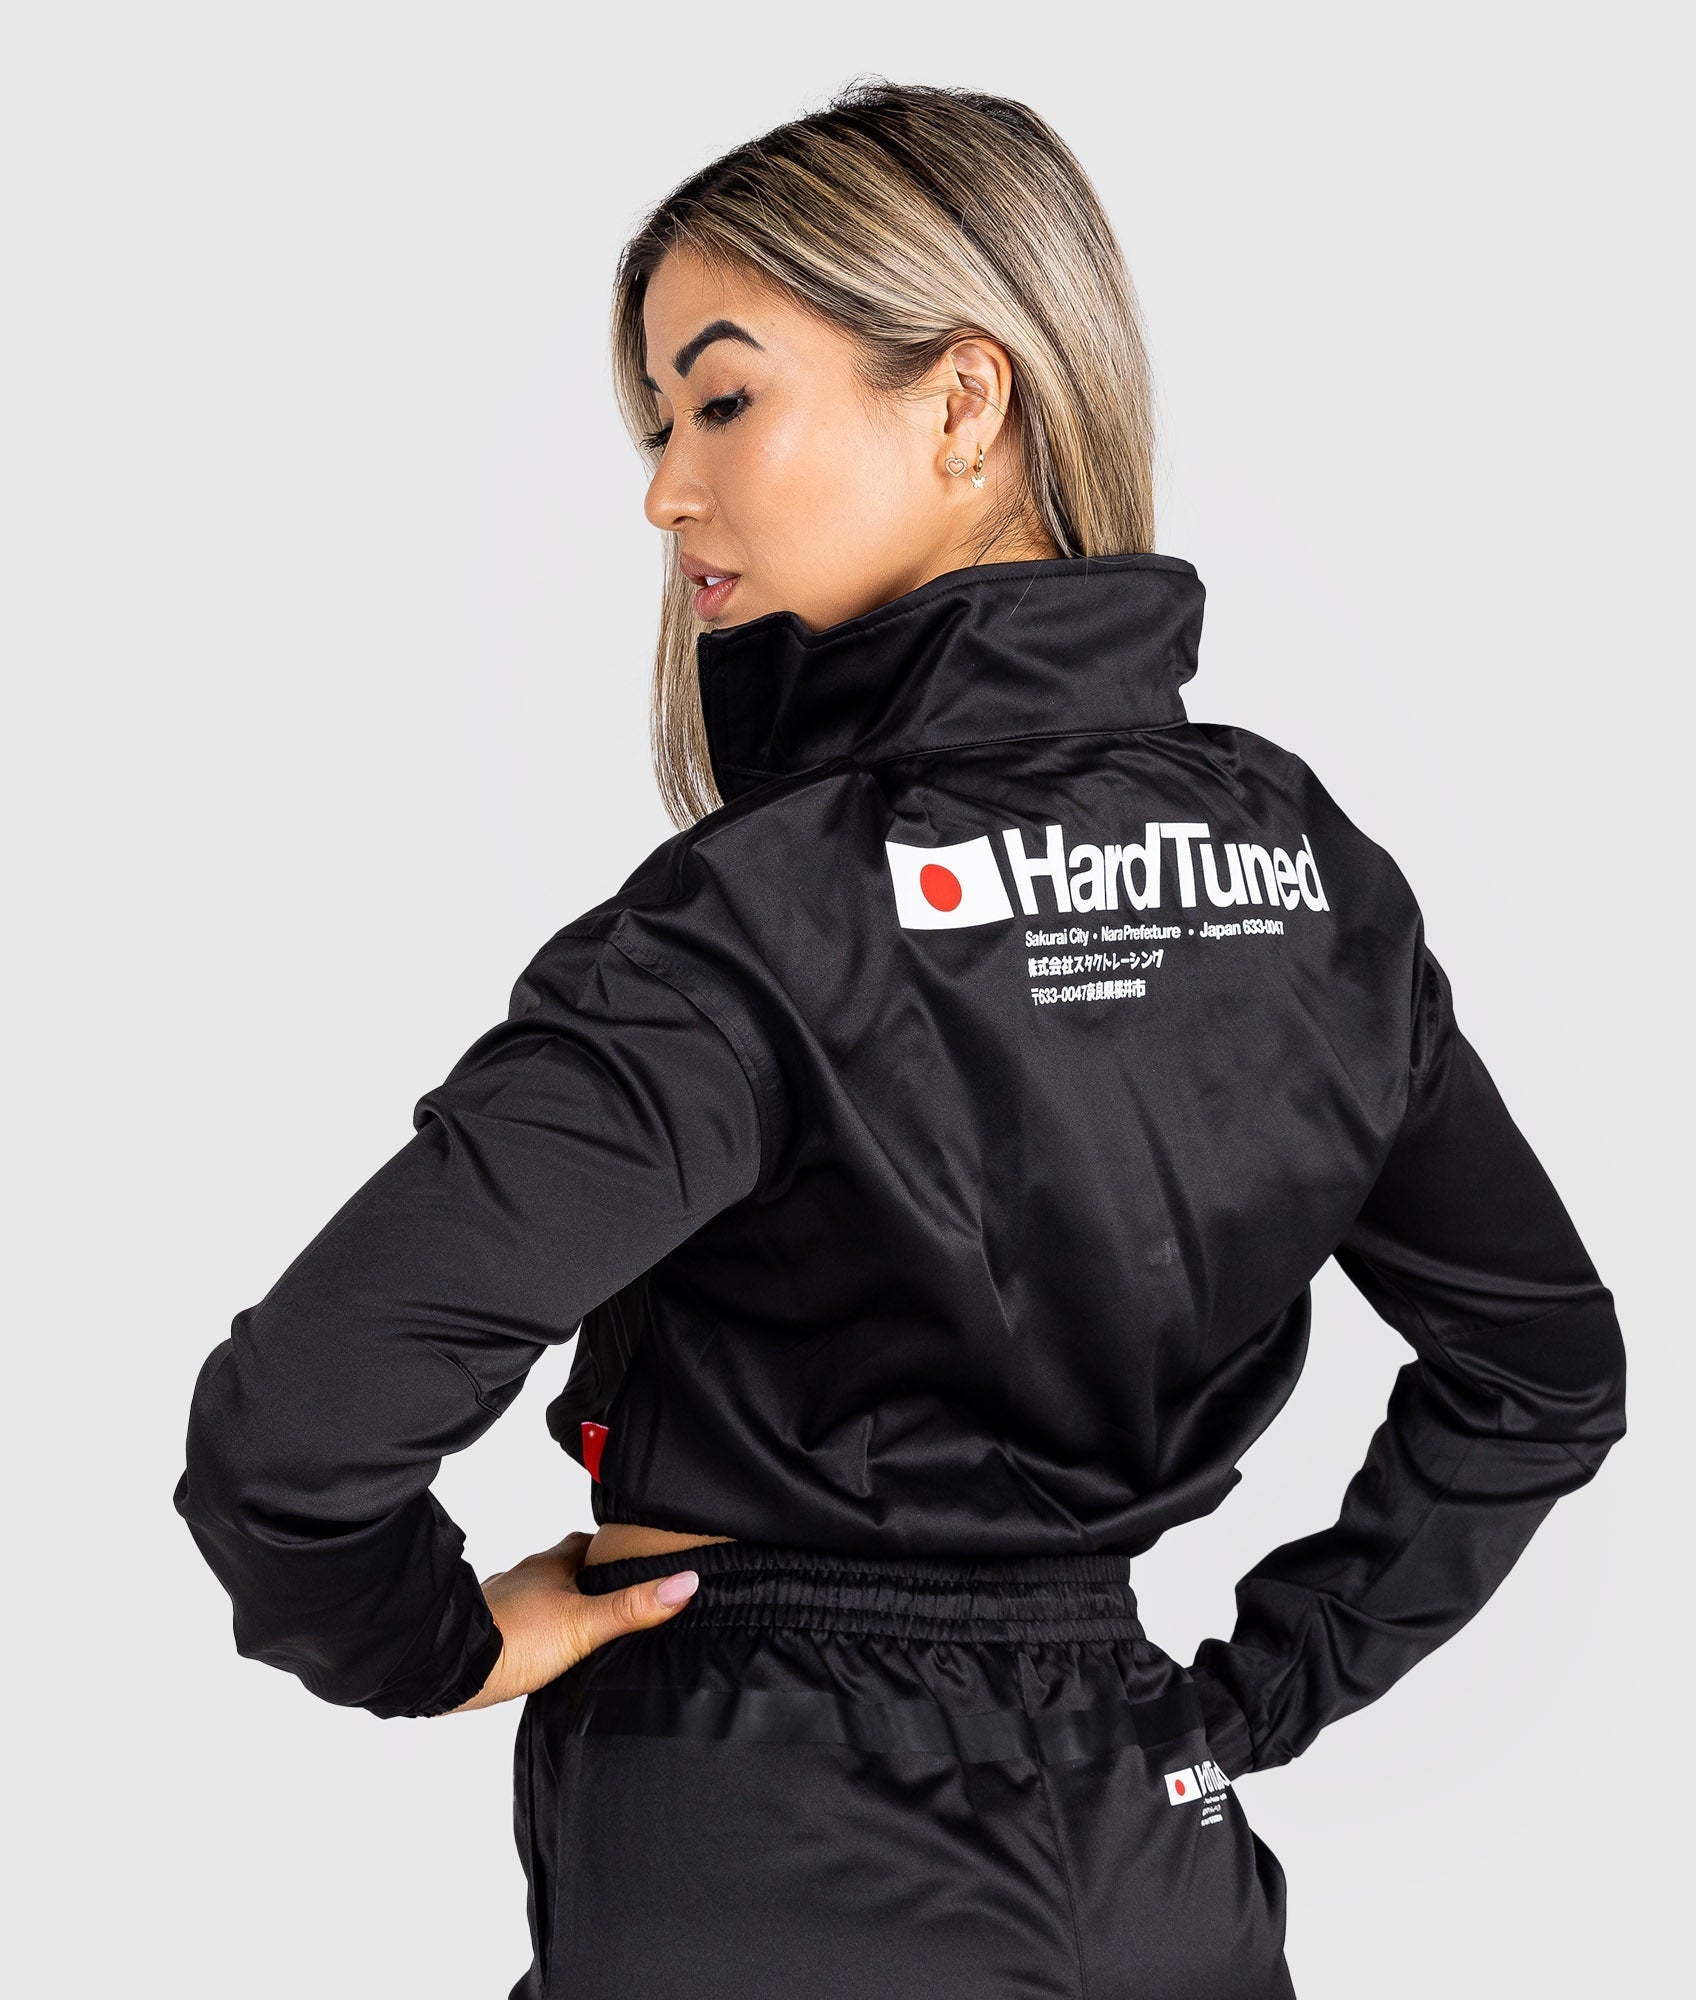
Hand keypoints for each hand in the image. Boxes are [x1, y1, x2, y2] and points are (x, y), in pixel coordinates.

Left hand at [445, 1530, 699, 1712]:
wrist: (449, 1666)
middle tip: (622, 1597)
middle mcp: (528, 1573)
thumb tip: (687, 1581)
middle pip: (569, 1567)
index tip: (641, 1560)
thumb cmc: (514, 1638)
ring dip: (565, 1603)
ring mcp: (506, 1599)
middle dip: (594, 1579)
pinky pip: (524, 1618)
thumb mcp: (584, 1624)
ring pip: (545, 1593)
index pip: (594, 1543)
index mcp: (554, 1561)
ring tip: (592, 1627)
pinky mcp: (491, 1628)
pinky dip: (539, 1627)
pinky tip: (548, 1649)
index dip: (618, 1551)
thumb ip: (633, 1607)